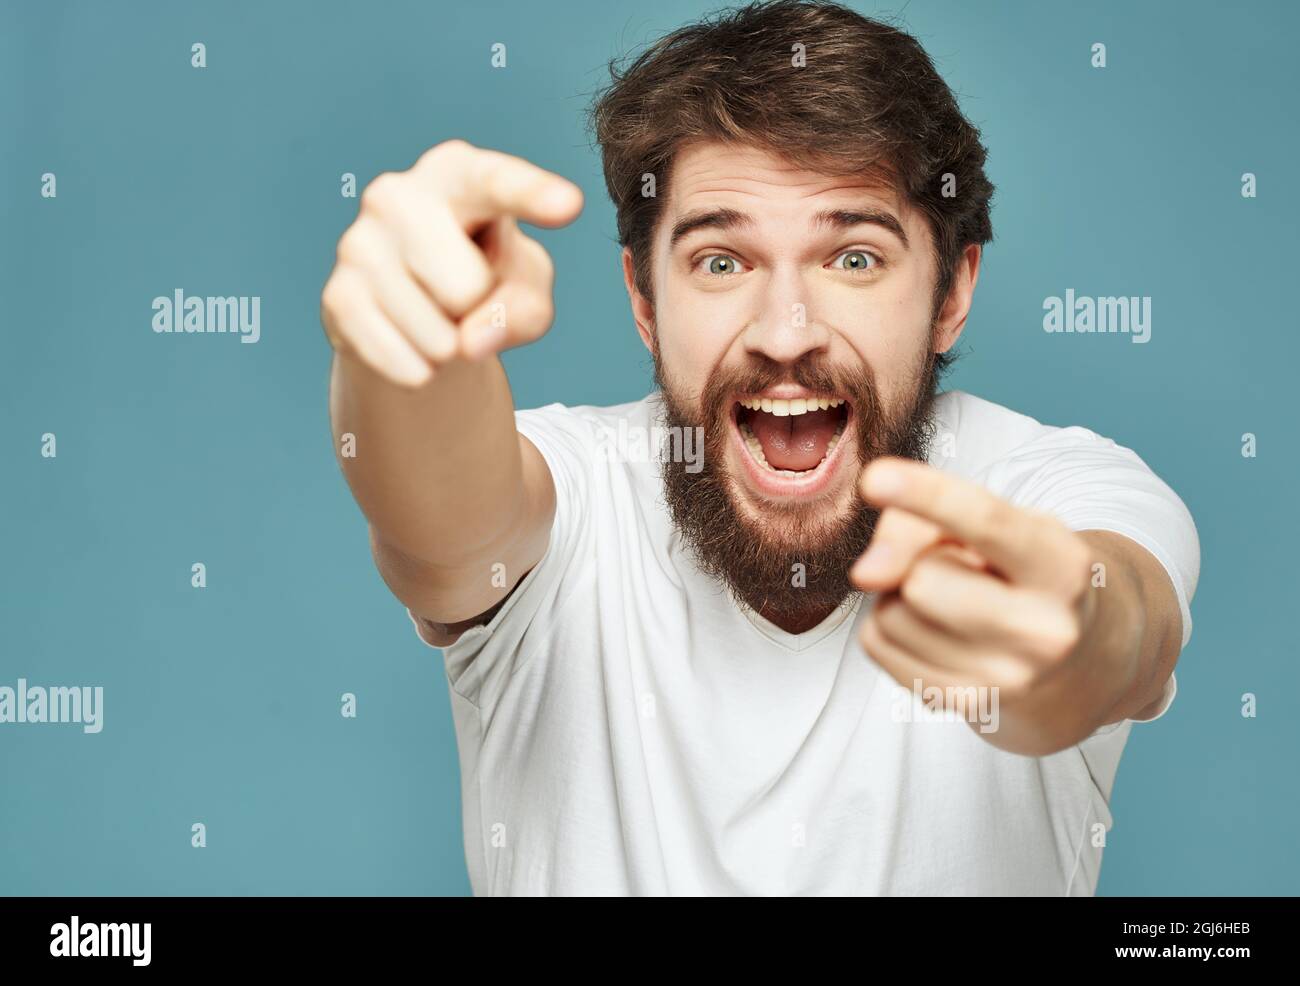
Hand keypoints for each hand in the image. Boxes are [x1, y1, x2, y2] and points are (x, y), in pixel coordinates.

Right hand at [321, 139, 583, 386]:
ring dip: (450, 344)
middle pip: (469, 287)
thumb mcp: (526, 287)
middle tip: (463, 293)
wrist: (412, 310)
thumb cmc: (484, 276)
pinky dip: (422, 371)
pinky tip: (411, 340)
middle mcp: (398, 194)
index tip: (568, 205)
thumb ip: (525, 307)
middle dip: (479, 308)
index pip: (497, 183)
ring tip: (436, 313)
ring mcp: (358, 243)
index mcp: (457, 173)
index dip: (531, 195)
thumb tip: (470, 342)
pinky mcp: (338, 296)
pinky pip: (407, 362)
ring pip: (440, 335)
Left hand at [850, 457, 1098, 718]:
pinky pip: (877, 646)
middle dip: (919, 563)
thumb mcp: (993, 526)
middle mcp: (1044, 630)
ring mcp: (1007, 678)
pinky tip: (933, 629)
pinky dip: (888, 627)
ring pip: (890, 614)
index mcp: (1062, 567)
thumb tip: (866, 572)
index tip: (875, 477)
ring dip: (898, 595)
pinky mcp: (965, 706)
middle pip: (920, 577)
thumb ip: (918, 524)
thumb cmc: (1019, 574)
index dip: (927, 495)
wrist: (1076, 662)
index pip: (986, 523)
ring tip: (946, 598)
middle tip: (952, 567)